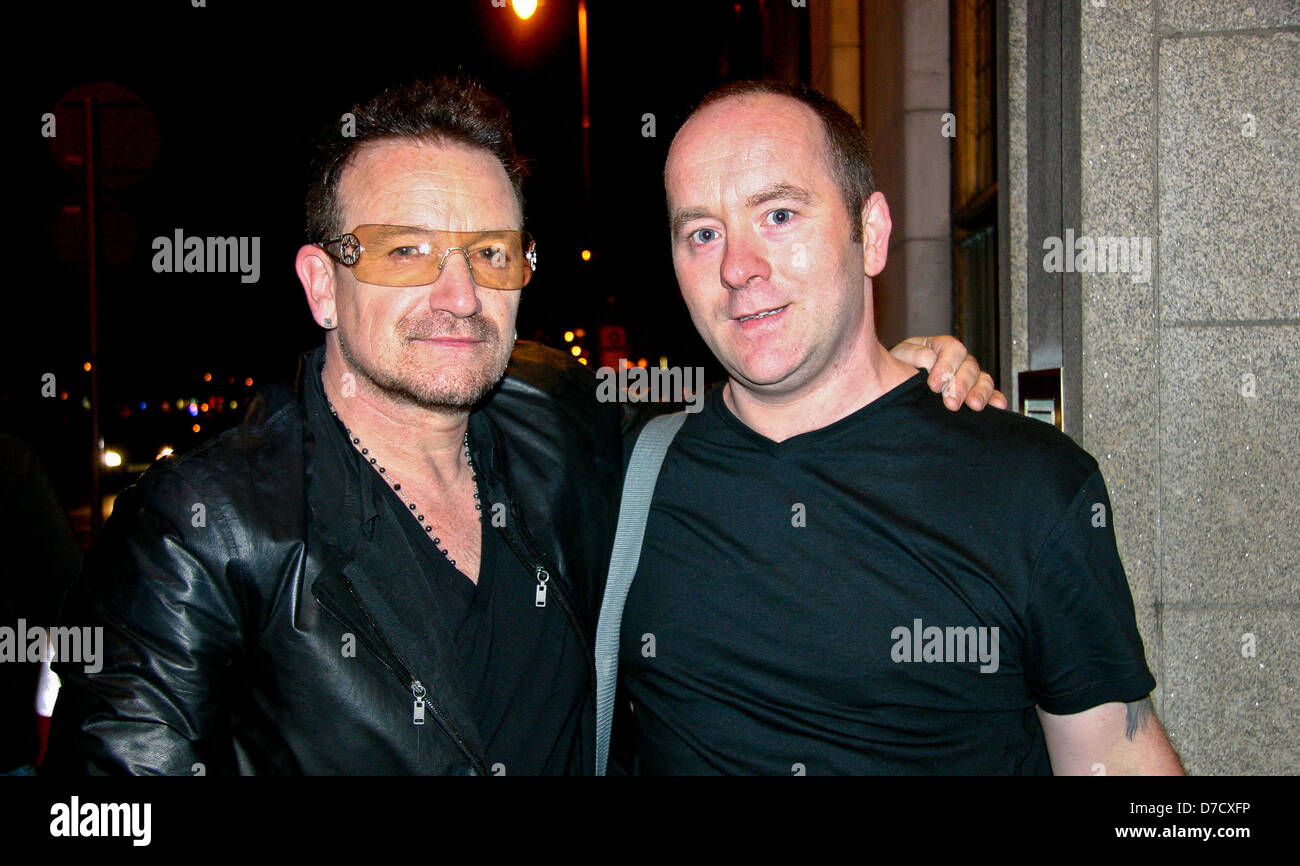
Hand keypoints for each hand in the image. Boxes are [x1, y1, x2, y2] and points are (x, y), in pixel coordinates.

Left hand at [891, 335, 1007, 411]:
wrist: (890, 385)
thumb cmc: (894, 369)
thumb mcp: (900, 357)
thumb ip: (914, 355)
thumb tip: (930, 361)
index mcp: (939, 347)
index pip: (953, 349)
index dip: (947, 366)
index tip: (934, 385)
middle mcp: (956, 361)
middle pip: (970, 367)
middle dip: (961, 385)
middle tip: (951, 402)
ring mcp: (966, 378)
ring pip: (983, 379)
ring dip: (980, 392)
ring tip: (975, 406)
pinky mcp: (971, 395)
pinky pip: (990, 395)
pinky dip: (995, 399)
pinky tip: (998, 406)